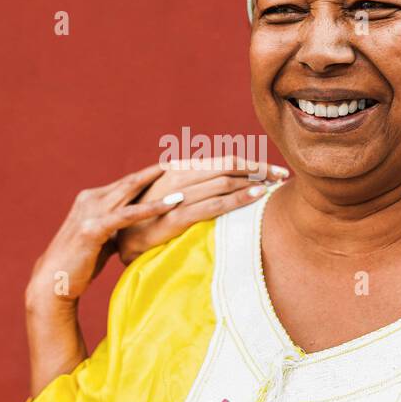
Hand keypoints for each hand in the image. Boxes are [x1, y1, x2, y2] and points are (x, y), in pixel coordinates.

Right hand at [25, 162, 186, 308]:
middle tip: (184, 160)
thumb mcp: (102, 239)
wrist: (52, 282)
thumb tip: (139, 230)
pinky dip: (150, 208)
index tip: (175, 167)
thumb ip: (118, 228)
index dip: (151, 175)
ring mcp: (90, 212)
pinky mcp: (93, 229)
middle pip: (131, 181)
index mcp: (92, 199)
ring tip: (182, 174)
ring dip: (158, 183)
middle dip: (158, 170)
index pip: (127, 183)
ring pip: (130, 191)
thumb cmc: (80, 263)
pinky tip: (170, 204)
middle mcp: (90, 199)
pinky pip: (127, 215)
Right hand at [116, 156, 287, 264]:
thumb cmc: (146, 220)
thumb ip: (192, 189)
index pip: (222, 161)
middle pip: (228, 166)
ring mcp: (176, 196)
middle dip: (259, 169)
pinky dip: (238, 198)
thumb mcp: (168, 198)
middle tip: (282, 174)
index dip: (250, 163)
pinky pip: (214, 205)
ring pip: (224, 182)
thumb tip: (222, 185)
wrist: (118, 241)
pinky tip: (257, 196)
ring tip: (275, 184)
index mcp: (178, 169)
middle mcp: (178, 177)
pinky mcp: (176, 217)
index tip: (272, 169)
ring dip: (253, 181)